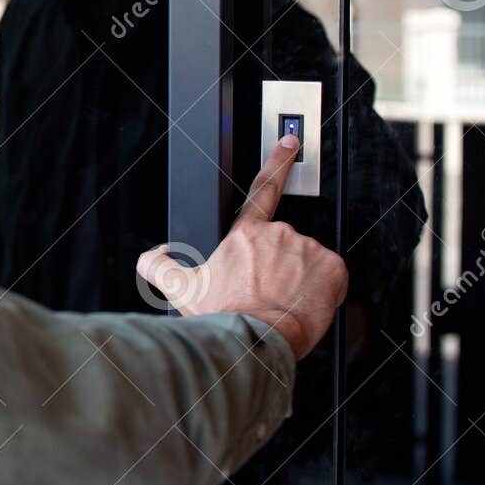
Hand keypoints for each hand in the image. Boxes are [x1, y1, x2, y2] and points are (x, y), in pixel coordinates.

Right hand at [136, 136, 348, 360]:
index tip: (289, 144)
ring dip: (301, 280)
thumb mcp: (179, 289)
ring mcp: (306, 248)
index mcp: (244, 235)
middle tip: (269, 295)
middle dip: (282, 268)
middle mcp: (277, 235)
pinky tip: (306, 304)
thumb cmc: (223, 316)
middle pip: (285, 246)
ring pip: (309, 262)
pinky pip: (333, 277)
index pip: (262, 189)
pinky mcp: (332, 267)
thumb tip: (151, 254)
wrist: (255, 339)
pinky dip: (324, 291)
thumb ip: (157, 265)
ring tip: (284, 303)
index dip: (277, 162)